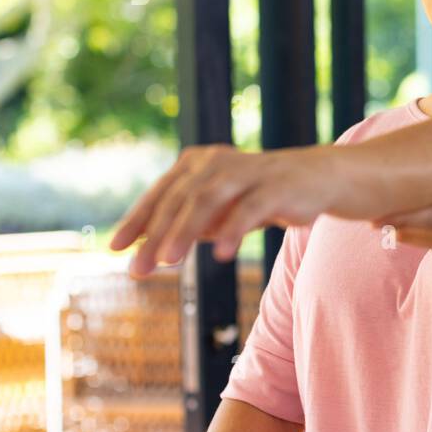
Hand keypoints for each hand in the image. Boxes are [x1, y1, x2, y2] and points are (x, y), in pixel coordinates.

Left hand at [108, 143, 333, 276]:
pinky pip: (249, 209)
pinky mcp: (276, 185)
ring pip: (207, 199)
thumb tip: (145, 252)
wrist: (316, 179)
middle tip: (138, 268)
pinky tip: (221, 254)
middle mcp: (216, 162)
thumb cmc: (259, 196)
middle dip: (155, 235)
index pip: (160, 194)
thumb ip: (186, 225)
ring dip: (185, 231)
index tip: (115, 247)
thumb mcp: (218, 211)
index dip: (136, 220)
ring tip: (169, 261)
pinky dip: (233, 230)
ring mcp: (247, 171)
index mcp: (196, 163)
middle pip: (179, 199)